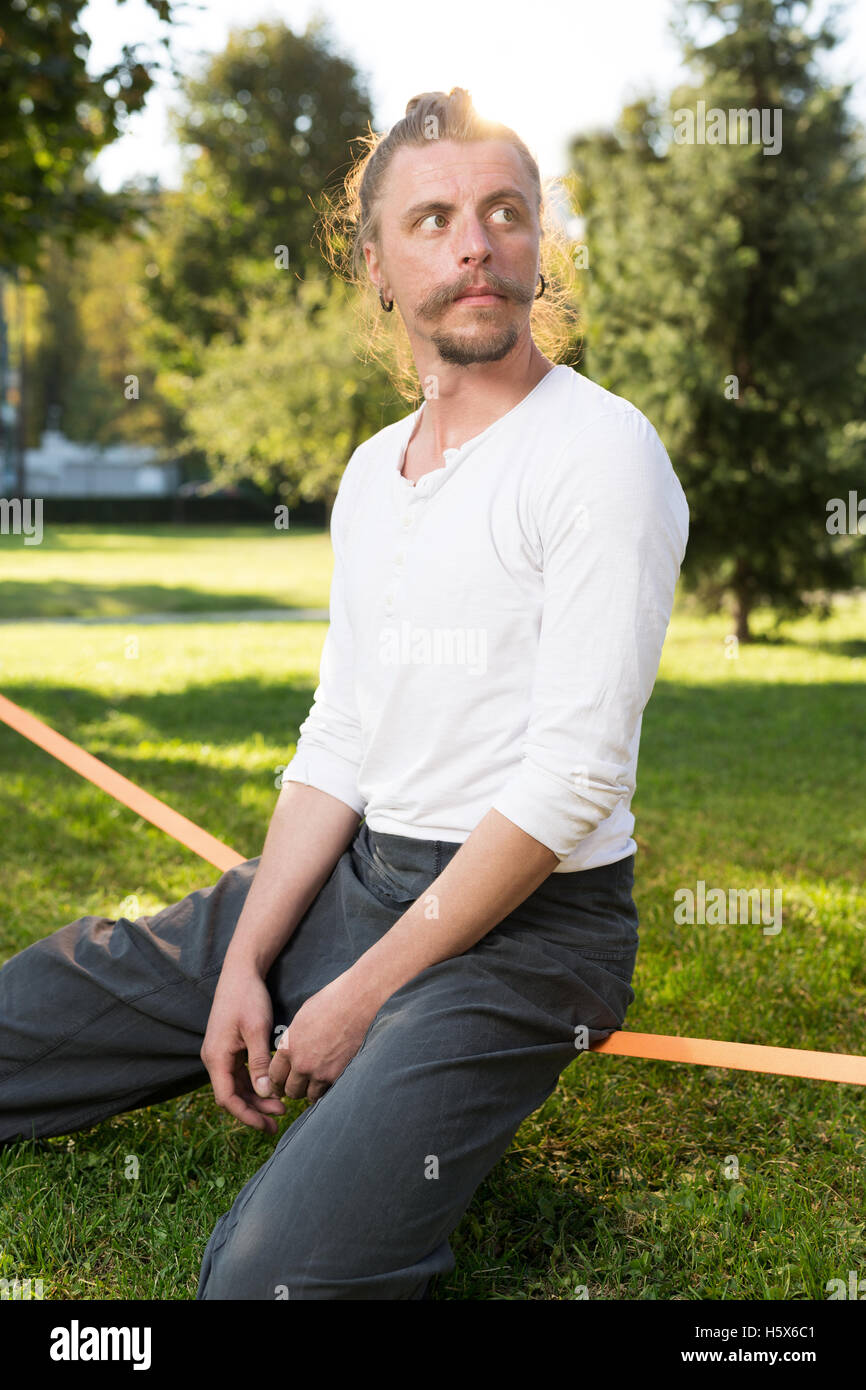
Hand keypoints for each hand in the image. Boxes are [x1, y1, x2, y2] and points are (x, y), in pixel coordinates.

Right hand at [200, 964, 286, 1133]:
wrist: (241, 972)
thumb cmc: (248, 997)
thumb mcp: (257, 1030)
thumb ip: (259, 1063)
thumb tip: (265, 1093)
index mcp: (216, 1057)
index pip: (227, 1098)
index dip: (246, 1115)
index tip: (267, 1124)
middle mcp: (214, 1058)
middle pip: (232, 1095)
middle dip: (254, 1110)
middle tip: (280, 1120)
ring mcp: (221, 1053)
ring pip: (237, 1086)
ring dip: (256, 1098)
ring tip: (281, 1107)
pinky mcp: (229, 1047)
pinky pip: (239, 1073)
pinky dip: (254, 1084)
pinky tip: (272, 1088)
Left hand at [266, 971, 378, 1103]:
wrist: (356, 1003)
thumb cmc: (330, 1003)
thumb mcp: (301, 1019)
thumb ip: (293, 1040)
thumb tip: (291, 1051)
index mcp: (288, 1047)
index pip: (274, 1076)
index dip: (277, 1083)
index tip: (281, 1085)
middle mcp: (301, 1063)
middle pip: (290, 1090)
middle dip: (293, 1089)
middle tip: (299, 1086)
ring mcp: (320, 1072)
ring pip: (309, 1096)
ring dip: (310, 1091)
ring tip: (315, 1084)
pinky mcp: (338, 1076)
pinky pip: (327, 1092)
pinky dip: (327, 1089)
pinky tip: (329, 1081)